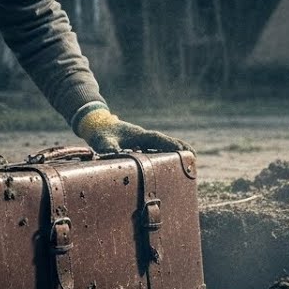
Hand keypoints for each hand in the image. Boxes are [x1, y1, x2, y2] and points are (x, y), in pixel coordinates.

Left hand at [74, 107, 191, 153]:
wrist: (96, 125)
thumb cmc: (100, 133)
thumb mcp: (102, 141)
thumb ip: (107, 147)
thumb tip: (112, 154)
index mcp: (138, 134)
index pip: (157, 139)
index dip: (170, 144)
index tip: (182, 150)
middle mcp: (142, 136)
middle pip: (164, 142)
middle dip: (178, 147)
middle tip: (193, 156)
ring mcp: (141, 140)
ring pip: (160, 145)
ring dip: (172, 151)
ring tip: (187, 160)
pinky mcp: (138, 144)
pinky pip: (154, 149)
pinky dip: (163, 154)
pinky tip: (168, 162)